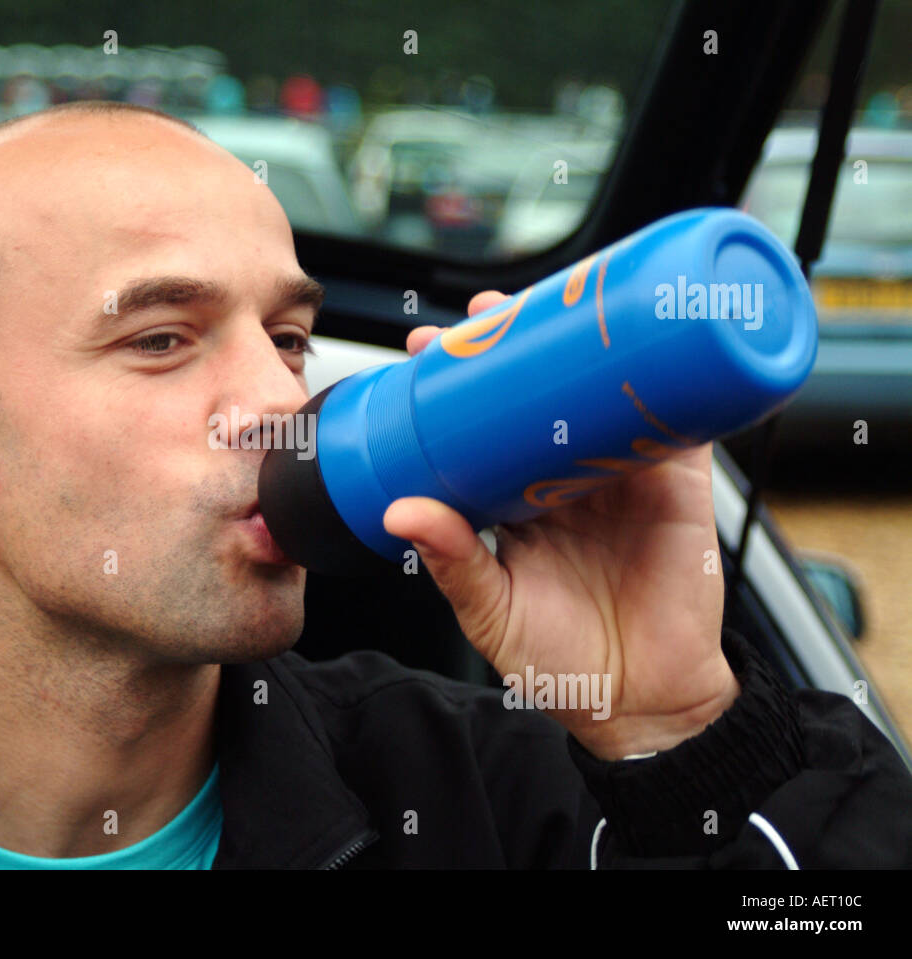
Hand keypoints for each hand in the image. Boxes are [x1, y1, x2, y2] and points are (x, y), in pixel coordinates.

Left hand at [383, 291, 739, 760]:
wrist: (641, 703)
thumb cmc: (560, 664)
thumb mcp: (491, 611)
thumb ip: (453, 563)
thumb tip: (400, 512)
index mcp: (520, 503)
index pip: (487, 428)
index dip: (462, 387)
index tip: (426, 352)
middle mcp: (570, 481)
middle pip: (544, 396)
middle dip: (517, 347)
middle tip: (482, 311)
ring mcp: (624, 478)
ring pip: (603, 394)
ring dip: (584, 347)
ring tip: (551, 306)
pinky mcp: (679, 485)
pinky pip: (678, 422)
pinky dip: (669, 377)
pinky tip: (647, 339)